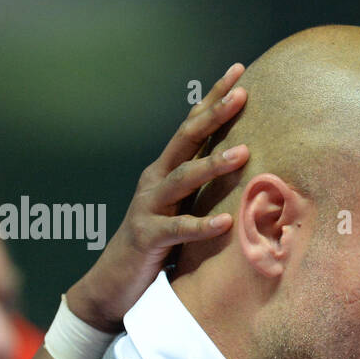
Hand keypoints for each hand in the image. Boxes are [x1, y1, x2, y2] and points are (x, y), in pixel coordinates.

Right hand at [65, 64, 251, 331]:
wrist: (114, 285)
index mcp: (166, 171)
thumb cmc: (156, 245)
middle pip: (186, 139)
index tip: (238, 73)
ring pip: (183, 179)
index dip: (212, 98)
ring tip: (245, 153)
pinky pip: (177, 230)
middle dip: (214, 115)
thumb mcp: (183, 208)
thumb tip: (245, 167)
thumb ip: (205, 189)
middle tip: (242, 94)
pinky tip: (226, 224)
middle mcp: (156, 181)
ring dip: (214, 164)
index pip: (192, 127)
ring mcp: (148, 207)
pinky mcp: (147, 238)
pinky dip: (201, 226)